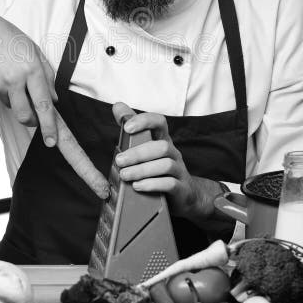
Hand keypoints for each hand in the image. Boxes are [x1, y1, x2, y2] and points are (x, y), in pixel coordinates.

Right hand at [0, 2, 58, 145]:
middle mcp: (14, 79)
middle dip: (31, 120)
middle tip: (32, 116)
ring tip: (6, 73)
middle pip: (25, 116)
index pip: (44, 104)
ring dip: (13, 96)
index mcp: (31, 68)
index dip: (50, 126)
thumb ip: (46, 73)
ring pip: (10, 104)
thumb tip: (54, 98)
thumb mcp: (32, 48)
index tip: (52, 141)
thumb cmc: (3, 35)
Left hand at [111, 102, 224, 224]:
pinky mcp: (182, 189)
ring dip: (142, 170)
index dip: (144, 121)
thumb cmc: (158, 170)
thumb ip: (131, 129)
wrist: (185, 196)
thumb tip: (118, 106)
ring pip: (166, 165)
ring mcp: (180, 171)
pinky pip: (170, 184)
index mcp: (163, 141)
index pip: (159, 122)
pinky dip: (152, 184)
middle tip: (119, 160)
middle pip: (161, 146)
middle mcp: (174, 153)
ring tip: (125, 175)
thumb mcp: (145, 149)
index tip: (126, 128)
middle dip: (138, 153)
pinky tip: (138, 186)